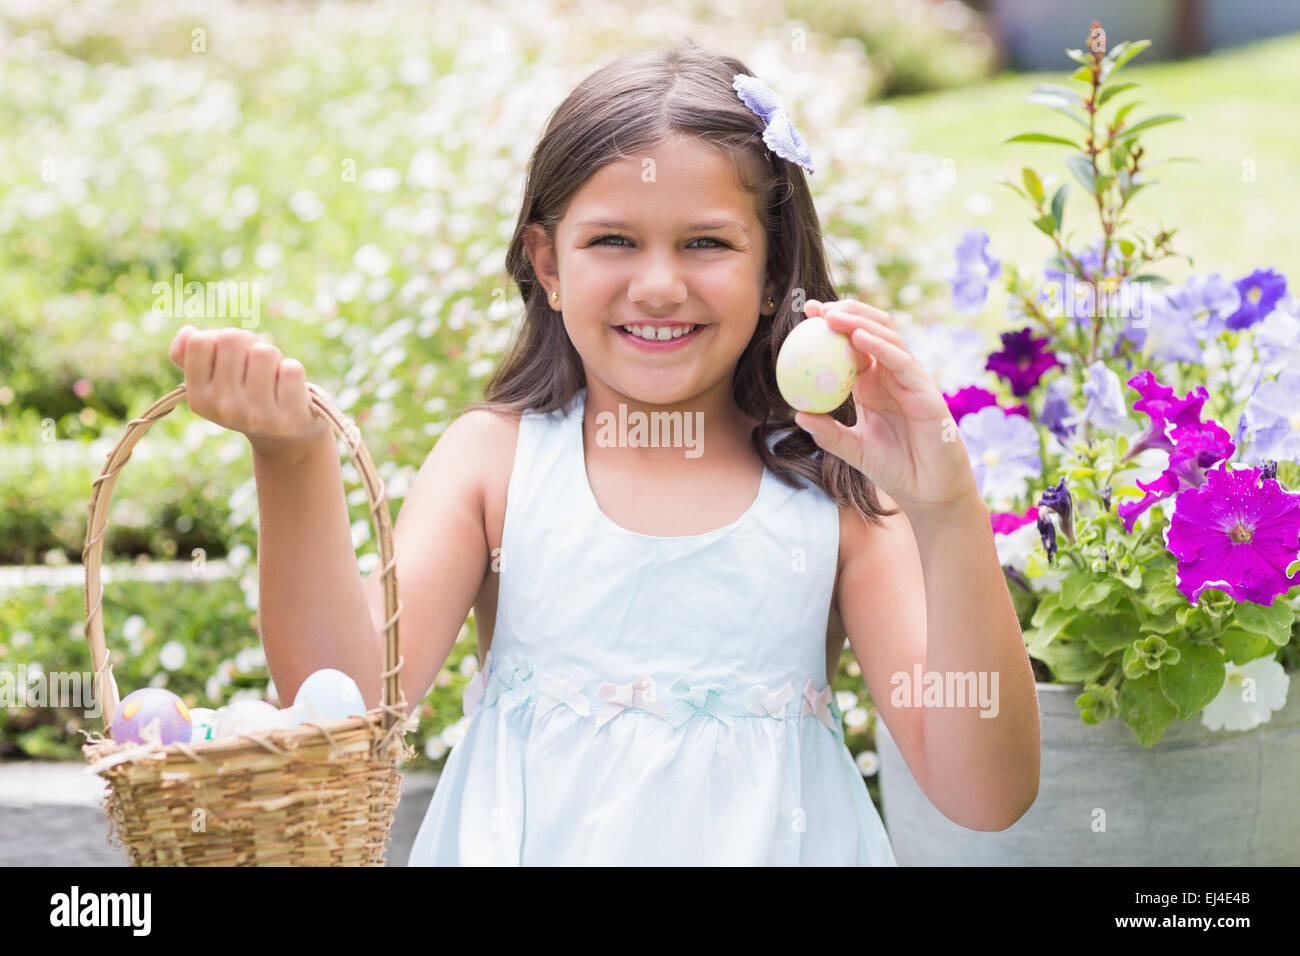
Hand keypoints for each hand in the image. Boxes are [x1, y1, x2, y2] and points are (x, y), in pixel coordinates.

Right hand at [168, 325, 328, 456]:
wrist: (285, 436)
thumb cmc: (247, 395)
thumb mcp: (213, 381)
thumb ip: (189, 355)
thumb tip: (187, 332)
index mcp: (199, 398)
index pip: (199, 341)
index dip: (218, 338)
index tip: (231, 356)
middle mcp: (224, 409)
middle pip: (232, 339)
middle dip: (248, 343)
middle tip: (256, 364)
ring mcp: (257, 415)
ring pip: (264, 352)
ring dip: (273, 356)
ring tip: (273, 376)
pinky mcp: (289, 417)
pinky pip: (291, 370)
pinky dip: (293, 369)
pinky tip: (290, 388)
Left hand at [794, 300, 981, 516]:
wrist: (928, 493)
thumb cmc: (894, 470)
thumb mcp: (853, 450)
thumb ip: (828, 433)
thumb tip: (798, 414)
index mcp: (872, 384)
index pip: (851, 344)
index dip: (831, 324)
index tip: (805, 312)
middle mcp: (892, 376)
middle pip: (871, 330)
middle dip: (845, 312)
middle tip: (816, 307)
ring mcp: (910, 380)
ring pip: (887, 338)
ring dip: (859, 322)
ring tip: (832, 315)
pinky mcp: (926, 390)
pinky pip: (902, 362)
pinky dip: (881, 347)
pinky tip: (858, 337)